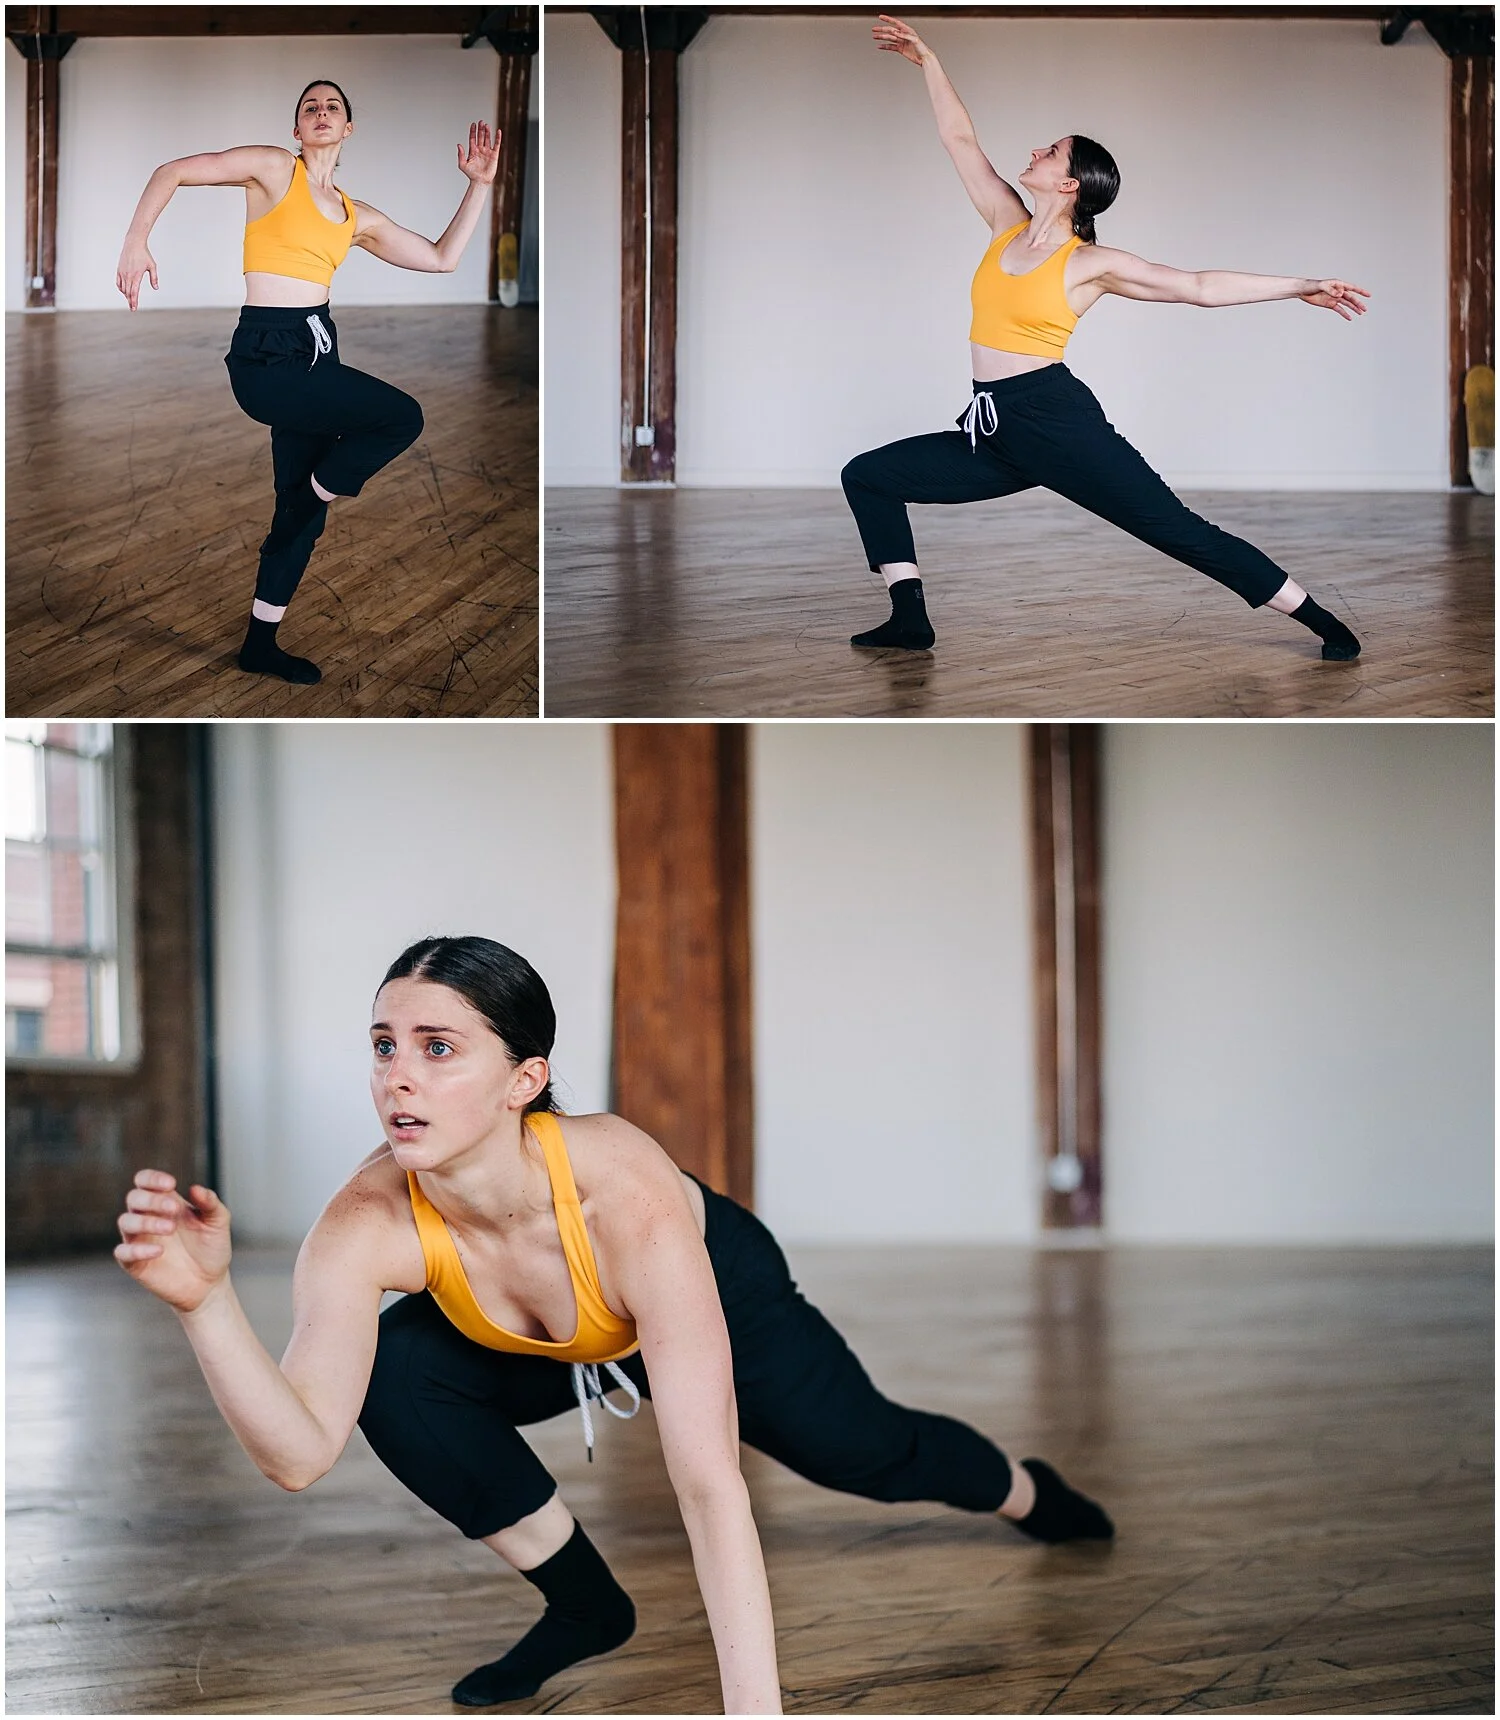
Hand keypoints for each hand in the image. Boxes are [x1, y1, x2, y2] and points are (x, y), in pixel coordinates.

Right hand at [115, 240, 157, 311]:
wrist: (133, 243)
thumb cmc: (144, 254)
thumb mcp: (152, 266)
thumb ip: (154, 278)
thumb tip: (156, 288)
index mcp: (136, 275)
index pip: (134, 292)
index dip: (134, 301)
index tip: (134, 308)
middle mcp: (128, 275)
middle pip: (128, 292)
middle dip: (130, 301)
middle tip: (132, 309)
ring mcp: (122, 272)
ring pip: (123, 288)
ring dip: (126, 295)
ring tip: (130, 300)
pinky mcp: (119, 269)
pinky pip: (118, 282)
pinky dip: (121, 288)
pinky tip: (124, 291)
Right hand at [115, 1169, 231, 1312]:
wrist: (210, 1283)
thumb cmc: (212, 1248)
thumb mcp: (218, 1222)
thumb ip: (210, 1203)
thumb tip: (195, 1188)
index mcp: (165, 1202)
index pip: (144, 1181)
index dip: (151, 1178)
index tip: (171, 1184)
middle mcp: (148, 1218)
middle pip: (133, 1198)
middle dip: (151, 1200)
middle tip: (174, 1210)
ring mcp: (139, 1240)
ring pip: (125, 1222)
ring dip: (145, 1222)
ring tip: (170, 1228)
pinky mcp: (134, 1263)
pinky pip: (123, 1252)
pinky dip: (137, 1249)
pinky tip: (159, 1251)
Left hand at [457, 120, 500, 184]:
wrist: (480, 181)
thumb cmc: (471, 175)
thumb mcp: (462, 164)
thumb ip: (460, 155)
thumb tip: (459, 145)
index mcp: (473, 151)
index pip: (473, 138)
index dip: (473, 131)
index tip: (473, 124)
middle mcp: (480, 150)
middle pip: (480, 136)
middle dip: (480, 129)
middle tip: (480, 122)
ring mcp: (487, 152)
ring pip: (487, 139)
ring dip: (487, 132)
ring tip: (486, 125)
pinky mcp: (494, 155)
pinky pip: (497, 145)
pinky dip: (498, 138)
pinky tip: (498, 132)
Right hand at [873, 14, 932, 66]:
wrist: (924, 58)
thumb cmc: (922, 48)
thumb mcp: (914, 40)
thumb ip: (905, 36)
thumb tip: (896, 33)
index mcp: (907, 30)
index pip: (895, 23)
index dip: (888, 19)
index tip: (881, 17)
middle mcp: (903, 35)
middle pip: (890, 31)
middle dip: (882, 29)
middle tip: (874, 29)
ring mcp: (901, 42)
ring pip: (889, 38)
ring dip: (882, 37)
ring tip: (875, 37)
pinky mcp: (900, 49)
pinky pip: (891, 47)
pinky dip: (885, 46)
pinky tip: (880, 46)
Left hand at [1299, 279, 1369, 319]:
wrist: (1302, 291)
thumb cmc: (1311, 285)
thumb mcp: (1321, 286)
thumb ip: (1331, 290)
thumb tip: (1340, 294)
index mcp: (1338, 284)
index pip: (1352, 288)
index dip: (1361, 292)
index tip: (1368, 295)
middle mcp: (1338, 291)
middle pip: (1350, 298)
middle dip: (1358, 303)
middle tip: (1365, 309)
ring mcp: (1334, 298)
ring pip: (1346, 304)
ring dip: (1353, 309)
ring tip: (1360, 313)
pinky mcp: (1329, 304)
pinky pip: (1339, 309)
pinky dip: (1344, 313)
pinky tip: (1350, 318)